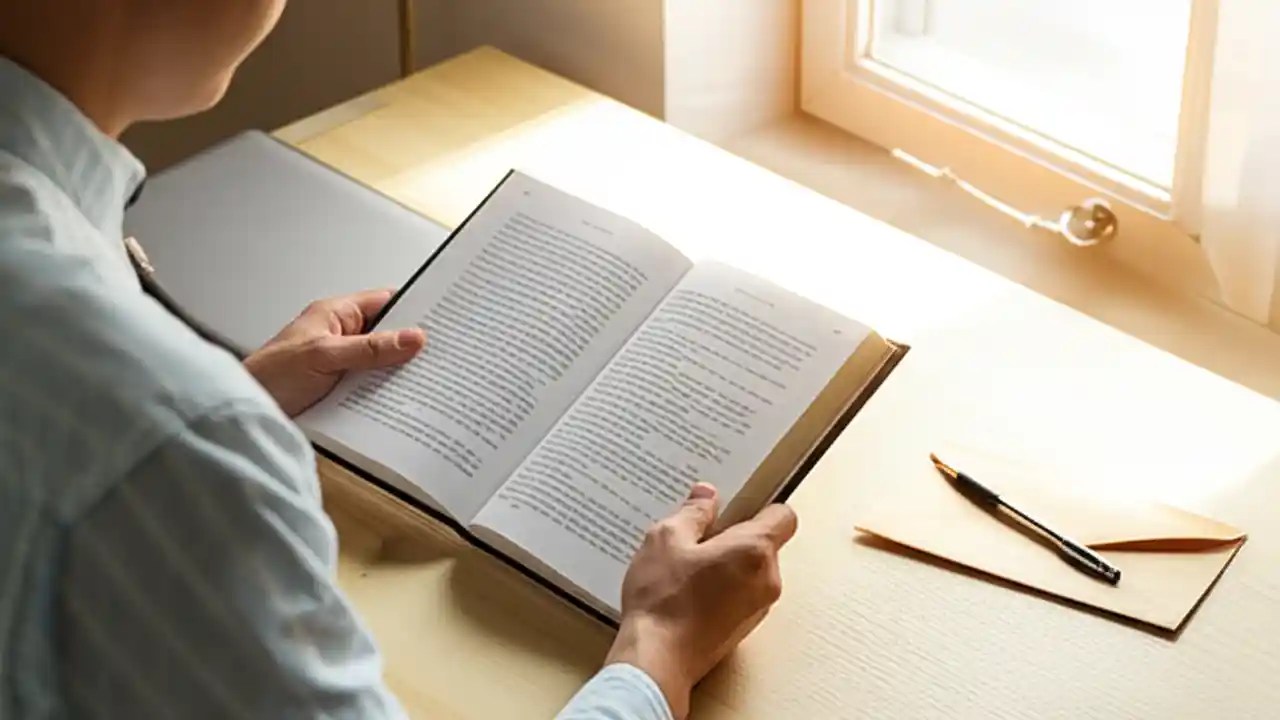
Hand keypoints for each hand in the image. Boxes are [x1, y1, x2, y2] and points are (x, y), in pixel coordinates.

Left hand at [244, 289, 425, 416]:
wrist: (242, 416)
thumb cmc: (269, 376)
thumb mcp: (324, 356)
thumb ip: (369, 348)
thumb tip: (412, 337)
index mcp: (335, 315)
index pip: (385, 303)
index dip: (414, 309)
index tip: (441, 319)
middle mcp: (340, 337)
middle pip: (388, 336)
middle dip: (411, 346)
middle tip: (441, 356)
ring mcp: (341, 365)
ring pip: (382, 365)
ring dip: (399, 375)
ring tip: (429, 382)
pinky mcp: (340, 392)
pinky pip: (372, 389)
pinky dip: (386, 396)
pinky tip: (403, 405)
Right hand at [605, 484, 797, 718]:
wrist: (656, 661)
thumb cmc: (662, 600)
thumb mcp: (666, 539)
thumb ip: (692, 512)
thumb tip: (707, 496)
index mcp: (755, 551)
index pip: (782, 516)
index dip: (761, 506)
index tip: (734, 505)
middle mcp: (767, 581)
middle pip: (764, 544)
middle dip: (733, 536)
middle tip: (696, 535)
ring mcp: (757, 609)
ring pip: (750, 572)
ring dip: (725, 564)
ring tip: (685, 566)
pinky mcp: (743, 629)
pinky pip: (740, 595)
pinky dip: (721, 588)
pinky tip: (687, 591)